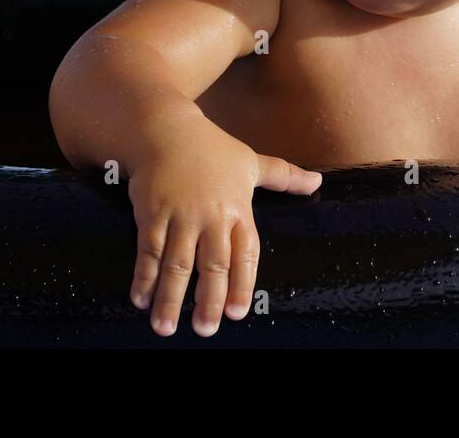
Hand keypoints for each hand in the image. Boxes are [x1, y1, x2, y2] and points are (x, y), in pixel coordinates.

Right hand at [126, 121, 322, 336]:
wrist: (165, 128)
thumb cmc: (211, 148)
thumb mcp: (251, 161)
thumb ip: (284, 176)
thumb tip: (317, 181)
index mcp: (238, 208)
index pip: (246, 254)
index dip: (243, 285)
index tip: (238, 313)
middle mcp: (211, 215)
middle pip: (213, 265)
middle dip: (209, 301)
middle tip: (206, 330)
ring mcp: (181, 215)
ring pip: (178, 264)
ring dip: (171, 298)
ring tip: (166, 327)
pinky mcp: (152, 213)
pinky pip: (149, 251)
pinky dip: (144, 277)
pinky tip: (141, 299)